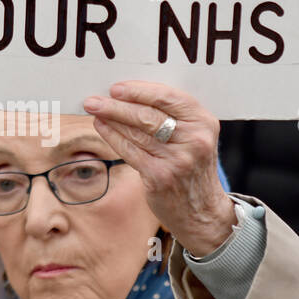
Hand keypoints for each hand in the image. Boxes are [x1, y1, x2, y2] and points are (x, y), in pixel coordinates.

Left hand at [84, 81, 235, 257]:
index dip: (140, 90)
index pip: (169, 97)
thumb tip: (129, 95)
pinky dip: (113, 137)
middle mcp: (194, 139)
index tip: (116, 87)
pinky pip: (130, 151)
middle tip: (94, 99)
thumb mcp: (195, 137)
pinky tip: (102, 127)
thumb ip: (173, 116)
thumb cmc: (192, 165)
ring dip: (111, 119)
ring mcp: (178, 159)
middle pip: (148, 115)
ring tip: (94, 109)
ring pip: (136, 132)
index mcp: (204, 121)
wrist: (201, 210)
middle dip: (117, 105)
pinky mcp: (160, 177)